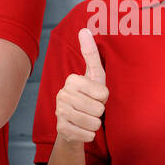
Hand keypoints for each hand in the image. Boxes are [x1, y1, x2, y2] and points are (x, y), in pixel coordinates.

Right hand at [55, 28, 108, 144]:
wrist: (73, 123)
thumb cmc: (88, 96)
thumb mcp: (94, 75)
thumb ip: (91, 53)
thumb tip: (84, 29)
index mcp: (72, 80)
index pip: (103, 93)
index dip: (104, 97)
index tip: (96, 96)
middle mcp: (62, 94)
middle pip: (99, 109)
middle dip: (99, 112)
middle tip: (91, 109)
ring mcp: (60, 112)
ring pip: (93, 123)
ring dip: (95, 124)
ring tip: (87, 118)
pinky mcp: (61, 129)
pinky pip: (87, 135)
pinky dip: (89, 135)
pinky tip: (82, 129)